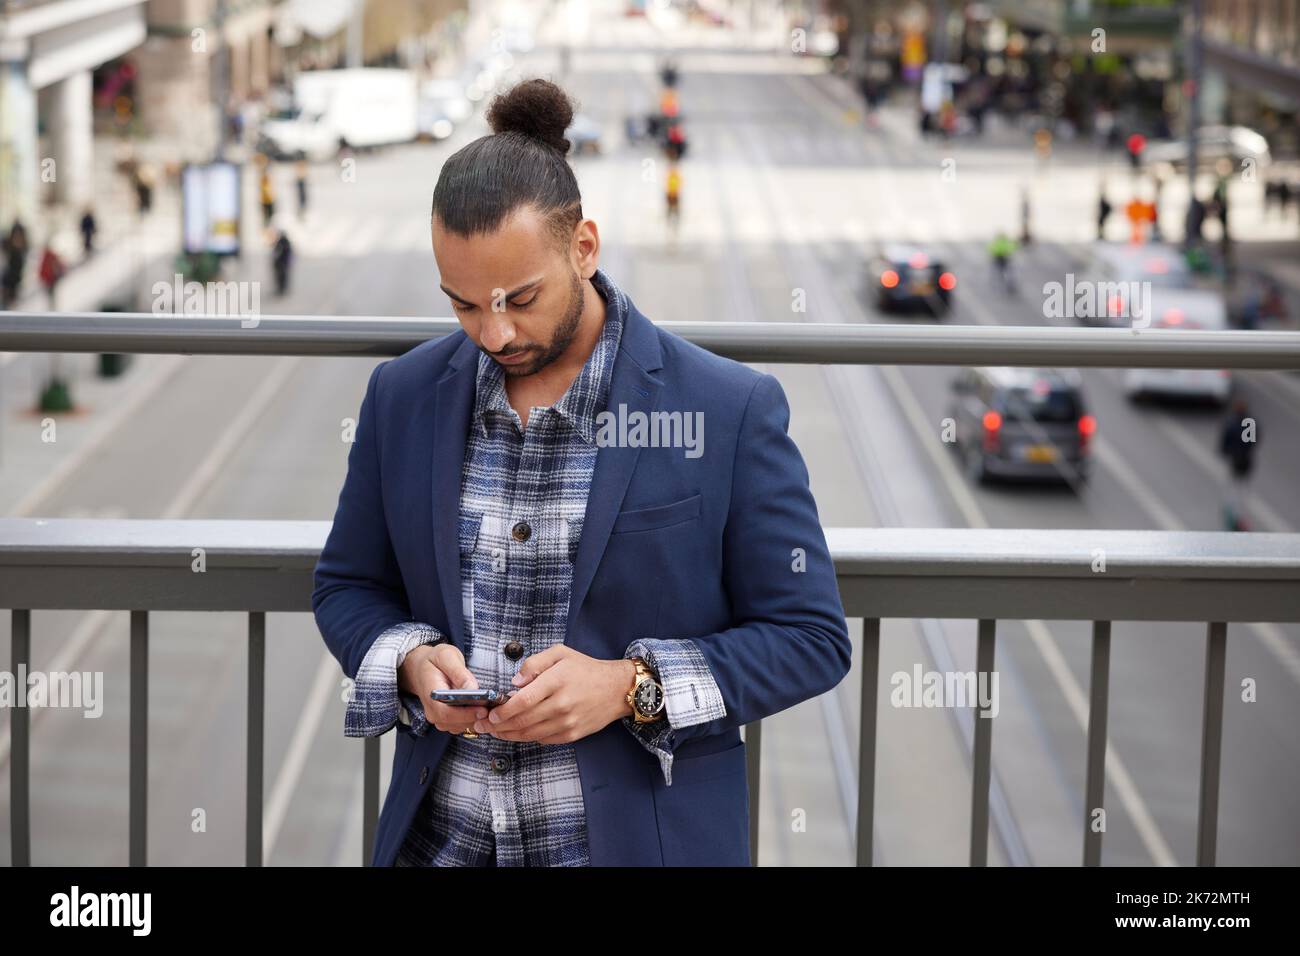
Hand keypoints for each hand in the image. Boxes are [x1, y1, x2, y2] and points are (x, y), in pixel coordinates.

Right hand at [399, 643, 487, 734]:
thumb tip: (472, 689)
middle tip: (494, 709)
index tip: (483, 709)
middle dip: (475, 718)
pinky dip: (474, 720)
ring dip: (476, 720)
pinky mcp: (446, 720)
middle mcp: (432, 710)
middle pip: (455, 723)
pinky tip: (484, 709)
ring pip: (460, 727)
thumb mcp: (446, 656)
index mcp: (430, 695)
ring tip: (492, 709)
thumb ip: (459, 673)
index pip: (446, 712)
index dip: (465, 714)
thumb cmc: (434, 660)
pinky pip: (461, 725)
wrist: (421, 667)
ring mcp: (438, 717)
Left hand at [473, 646, 635, 744]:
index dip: (502, 710)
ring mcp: (567, 722)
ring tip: (495, 732)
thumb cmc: (586, 669)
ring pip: (530, 734)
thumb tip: (514, 683)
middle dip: (498, 726)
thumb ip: (534, 663)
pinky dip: (527, 737)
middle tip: (484, 726)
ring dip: (508, 735)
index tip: (490, 713)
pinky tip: (517, 733)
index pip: (522, 701)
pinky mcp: (572, 734)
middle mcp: (561, 704)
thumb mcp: (560, 653)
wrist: (616, 689)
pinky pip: (543, 739)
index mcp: (556, 681)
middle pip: (522, 721)